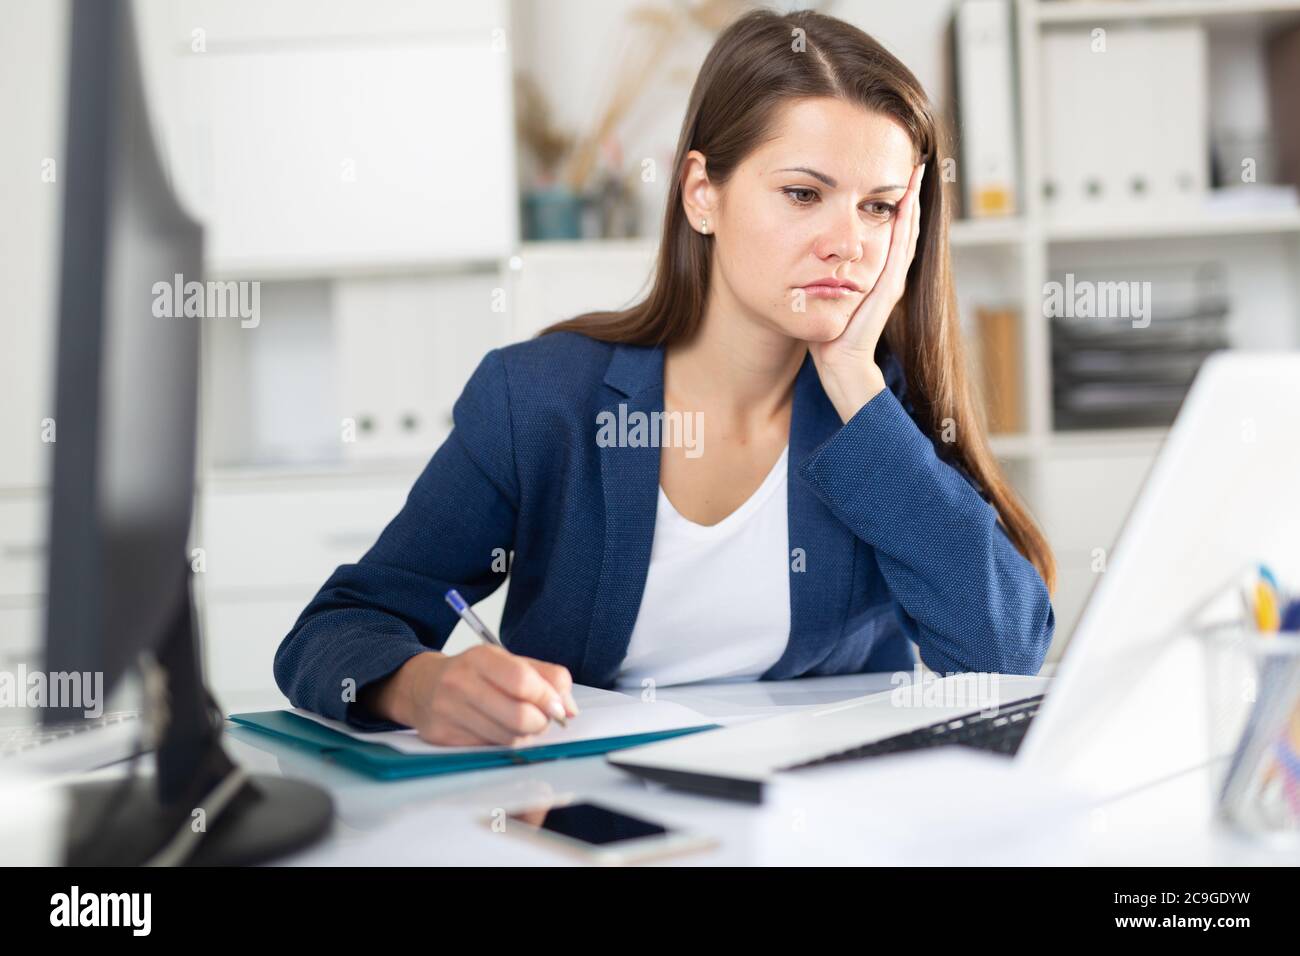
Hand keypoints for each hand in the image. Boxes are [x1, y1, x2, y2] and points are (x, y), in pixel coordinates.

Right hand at [372, 646, 579, 746]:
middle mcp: (460, 683)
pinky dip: (504, 743)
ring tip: (522, 724)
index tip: (559, 707)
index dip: (548, 698)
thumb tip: (570, 708)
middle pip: (518, 715)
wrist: (422, 686)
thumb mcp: (507, 662)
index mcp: (480, 658)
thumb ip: (545, 677)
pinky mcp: (443, 737)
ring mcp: (448, 711)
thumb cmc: (473, 674)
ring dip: (525, 736)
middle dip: (541, 722)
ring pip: (507, 738)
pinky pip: (489, 748)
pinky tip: (499, 730)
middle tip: (543, 719)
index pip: (523, 681)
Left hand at [809, 160, 924, 421]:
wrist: (838, 367)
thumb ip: (820, 274)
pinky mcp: (888, 289)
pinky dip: (904, 225)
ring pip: (905, 232)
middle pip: (903, 225)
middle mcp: (887, 274)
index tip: (893, 171)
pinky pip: (899, 249)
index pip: (888, 229)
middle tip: (912, 159)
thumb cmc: (825, 337)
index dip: (893, 202)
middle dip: (907, 193)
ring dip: (910, 202)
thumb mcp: (821, 295)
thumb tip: (803, 253)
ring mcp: (890, 280)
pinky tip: (905, 203)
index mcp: (873, 274)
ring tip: (914, 171)